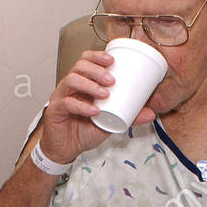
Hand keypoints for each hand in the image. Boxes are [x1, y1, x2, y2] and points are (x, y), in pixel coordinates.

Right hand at [39, 50, 156, 161]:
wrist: (67, 149)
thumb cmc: (84, 130)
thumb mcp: (111, 122)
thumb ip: (129, 116)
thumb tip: (151, 113)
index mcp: (82, 84)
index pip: (86, 61)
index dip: (97, 57)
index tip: (112, 61)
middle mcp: (70, 87)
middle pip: (79, 67)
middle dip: (96, 70)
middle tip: (112, 80)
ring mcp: (61, 97)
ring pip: (71, 81)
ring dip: (90, 85)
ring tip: (105, 94)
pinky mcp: (55, 111)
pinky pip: (66, 103)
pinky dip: (81, 106)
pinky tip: (94, 110)